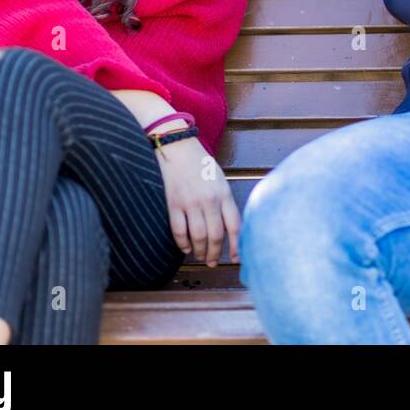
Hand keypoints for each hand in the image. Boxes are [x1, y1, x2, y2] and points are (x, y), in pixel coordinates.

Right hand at [156, 136, 242, 266]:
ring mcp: (190, 202)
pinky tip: (185, 248)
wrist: (177, 147)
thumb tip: (228, 227)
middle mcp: (209, 199)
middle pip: (215, 235)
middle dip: (215, 253)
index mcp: (224, 193)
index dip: (237, 246)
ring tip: (199, 256)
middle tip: (212, 262)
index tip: (236, 259)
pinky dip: (182, 243)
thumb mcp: (219, 179)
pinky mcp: (173, 203)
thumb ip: (224, 201)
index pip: (234, 225)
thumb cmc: (200, 163)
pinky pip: (179, 230)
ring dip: (199, 251)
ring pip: (198, 236)